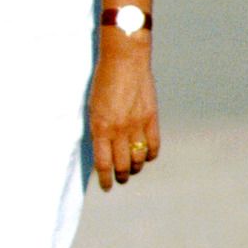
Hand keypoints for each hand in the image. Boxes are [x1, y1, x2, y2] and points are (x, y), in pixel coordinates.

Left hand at [90, 36, 159, 189]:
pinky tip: (146, 156)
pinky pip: (153, 146)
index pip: (103, 164)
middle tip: (120, 180)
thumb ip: (99, 128)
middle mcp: (119, 130)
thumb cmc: (102, 81)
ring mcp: (137, 125)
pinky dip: (150, 155)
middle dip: (120, 177)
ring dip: (135, 168)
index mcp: (100, 127)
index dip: (105, 179)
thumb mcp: (93, 107)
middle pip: (122, 166)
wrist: (124, 60)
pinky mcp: (151, 118)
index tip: (106, 187)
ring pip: (138, 159)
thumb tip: (102, 148)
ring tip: (132, 170)